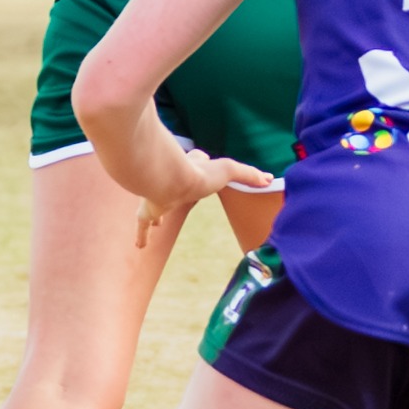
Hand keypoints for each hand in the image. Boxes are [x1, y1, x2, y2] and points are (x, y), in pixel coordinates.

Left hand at [135, 149, 272, 247]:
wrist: (167, 179)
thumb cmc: (199, 172)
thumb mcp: (230, 170)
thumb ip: (249, 174)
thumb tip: (269, 178)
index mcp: (191, 168)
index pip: (198, 161)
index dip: (201, 162)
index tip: (203, 165)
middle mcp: (172, 180)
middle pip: (175, 183)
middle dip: (177, 190)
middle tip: (178, 197)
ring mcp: (158, 195)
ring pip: (156, 204)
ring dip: (158, 213)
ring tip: (159, 222)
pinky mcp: (148, 210)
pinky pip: (142, 225)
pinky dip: (142, 235)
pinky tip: (139, 246)